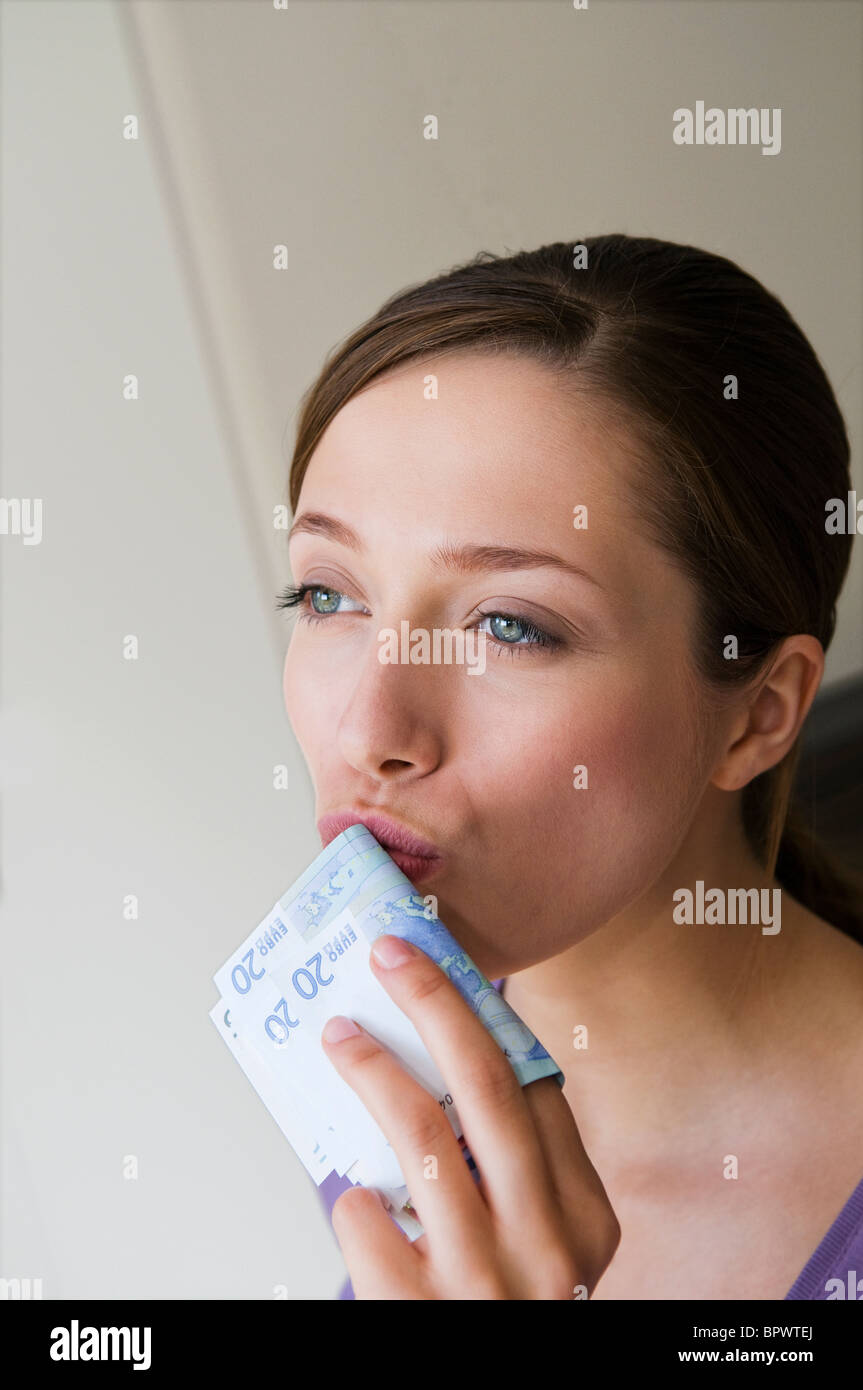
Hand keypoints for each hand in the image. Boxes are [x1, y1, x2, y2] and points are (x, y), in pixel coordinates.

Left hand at [320, 933, 620, 1299]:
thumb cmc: (515, 1320)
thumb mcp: (547, 1253)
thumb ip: (515, 1179)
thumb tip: (441, 1074)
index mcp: (586, 1221)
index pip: (537, 1090)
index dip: (487, 1017)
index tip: (446, 967)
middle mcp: (546, 1247)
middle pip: (487, 1087)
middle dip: (436, 1004)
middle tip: (391, 957)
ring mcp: (484, 1283)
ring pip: (421, 1135)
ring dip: (372, 1069)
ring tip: (342, 1037)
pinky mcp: (420, 1315)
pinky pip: (367, 1222)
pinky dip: (349, 1196)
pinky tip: (348, 1191)